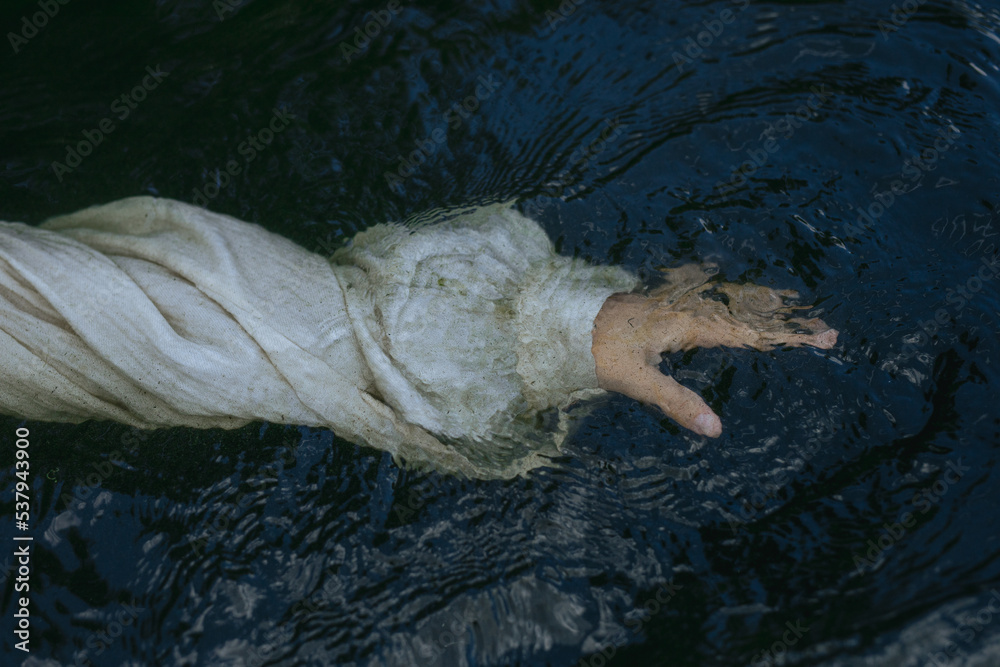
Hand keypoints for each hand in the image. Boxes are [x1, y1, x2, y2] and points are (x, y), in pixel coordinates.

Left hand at [590, 264, 837, 437]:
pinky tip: (740, 307)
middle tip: (826, 331)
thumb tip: (715, 429)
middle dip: (787, 320)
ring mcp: (675, 304)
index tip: (825, 337)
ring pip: (731, 304)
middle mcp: (687, 309)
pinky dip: (737, 306)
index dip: (787, 336)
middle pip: (748, 312)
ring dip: (765, 309)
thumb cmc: (597, 350)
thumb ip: (675, 402)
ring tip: (796, 314)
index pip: (748, 332)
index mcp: (686, 324)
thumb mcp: (635, 380)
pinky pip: (712, 303)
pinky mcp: (665, 306)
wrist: (563, 320)